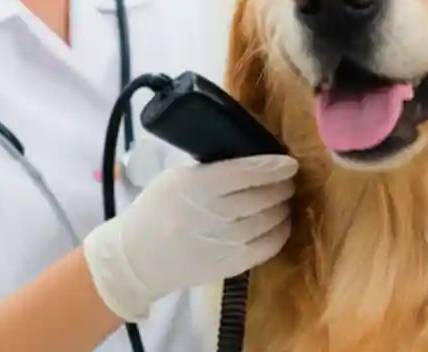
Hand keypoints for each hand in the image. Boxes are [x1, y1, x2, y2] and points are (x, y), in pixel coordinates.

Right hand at [81, 154, 297, 321]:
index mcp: (196, 186)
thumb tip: (253, 162)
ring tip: (283, 199)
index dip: (273, 166)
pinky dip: (280, 232)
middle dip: (281, 186)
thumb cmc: (156, 209)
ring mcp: (224, 243)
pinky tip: (280, 222)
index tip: (289, 162)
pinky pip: (268, 247)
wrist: (138, 258)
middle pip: (262, 196)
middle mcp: (214, 214)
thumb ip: (212, 169)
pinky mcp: (231, 266)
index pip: (245, 172)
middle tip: (287, 180)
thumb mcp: (176, 178)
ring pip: (269, 220)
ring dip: (282, 207)